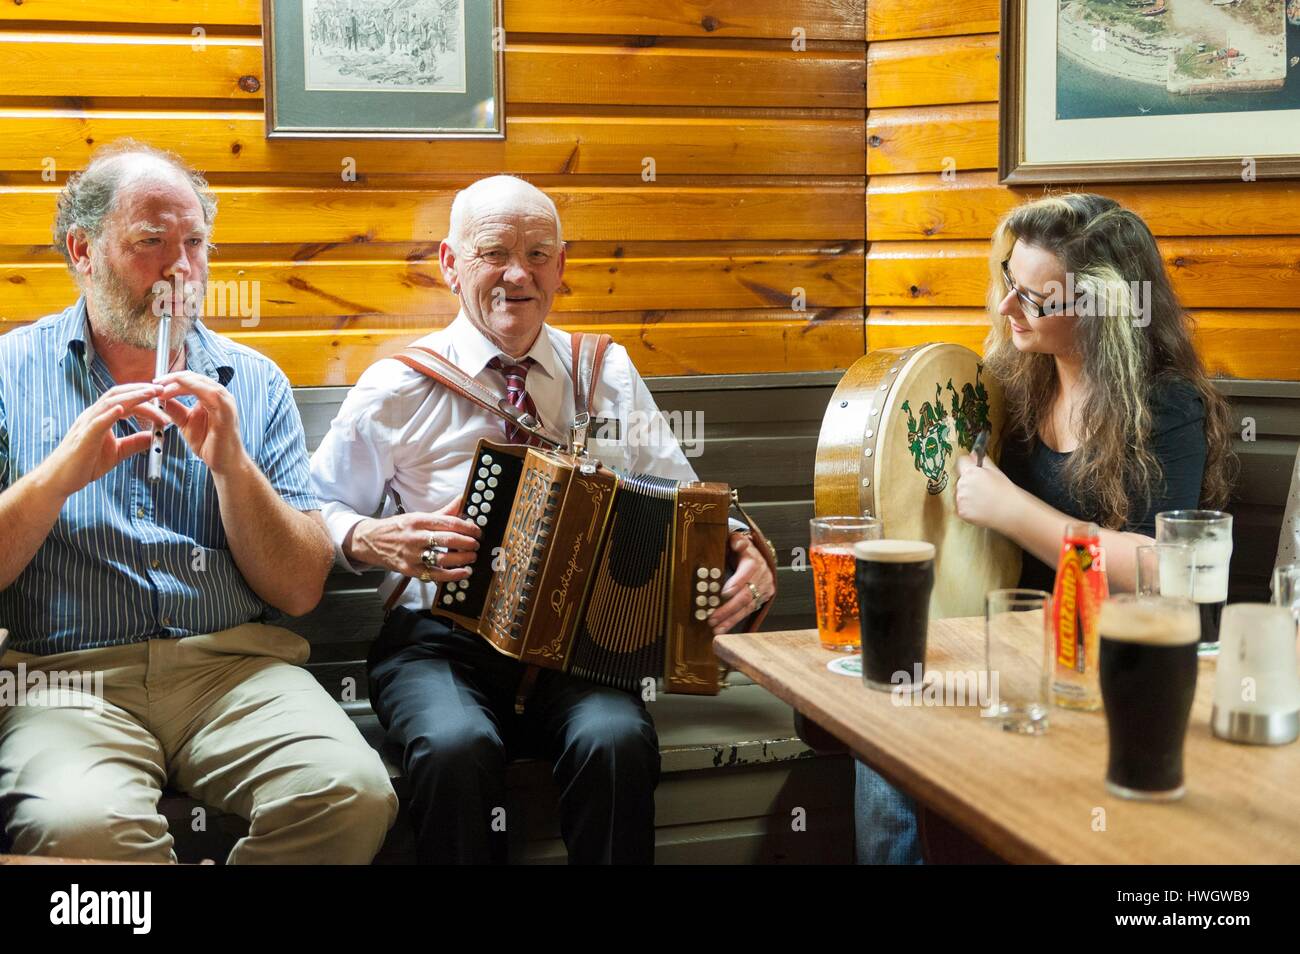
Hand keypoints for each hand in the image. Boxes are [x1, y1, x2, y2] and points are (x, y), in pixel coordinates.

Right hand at [39, 383, 168, 497]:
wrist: (60, 479)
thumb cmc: (86, 464)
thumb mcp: (117, 452)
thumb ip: (134, 443)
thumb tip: (154, 437)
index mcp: (101, 417)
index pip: (125, 400)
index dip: (144, 397)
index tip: (163, 398)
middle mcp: (93, 416)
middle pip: (118, 395)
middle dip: (140, 390)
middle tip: (162, 390)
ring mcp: (87, 425)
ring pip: (110, 403)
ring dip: (132, 397)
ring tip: (150, 393)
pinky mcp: (83, 438)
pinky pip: (96, 423)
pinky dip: (109, 414)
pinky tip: (121, 409)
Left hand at [154, 370, 248, 476]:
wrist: (225, 462)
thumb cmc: (209, 444)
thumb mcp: (185, 423)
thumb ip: (175, 410)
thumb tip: (159, 398)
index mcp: (211, 398)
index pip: (190, 381)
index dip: (172, 380)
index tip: (155, 384)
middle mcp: (220, 396)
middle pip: (195, 377)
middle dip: (173, 377)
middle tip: (156, 382)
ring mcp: (225, 402)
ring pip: (202, 382)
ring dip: (181, 381)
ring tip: (164, 386)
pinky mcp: (227, 411)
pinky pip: (210, 393)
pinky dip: (193, 388)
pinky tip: (179, 389)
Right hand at [348, 496, 480, 581]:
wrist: (369, 541)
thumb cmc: (397, 528)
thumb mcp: (418, 516)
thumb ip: (443, 512)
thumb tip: (463, 499)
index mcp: (419, 520)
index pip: (449, 523)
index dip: (467, 527)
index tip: (477, 531)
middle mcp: (415, 537)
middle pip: (448, 540)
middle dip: (467, 543)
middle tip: (477, 544)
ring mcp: (411, 555)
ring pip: (442, 558)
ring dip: (462, 559)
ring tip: (472, 557)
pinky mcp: (409, 570)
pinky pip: (434, 574)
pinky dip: (451, 575)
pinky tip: (463, 572)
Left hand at [710, 531, 774, 635]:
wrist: (758, 556)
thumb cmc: (741, 550)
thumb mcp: (738, 541)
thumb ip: (736, 541)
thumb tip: (737, 544)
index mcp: (755, 561)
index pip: (747, 573)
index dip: (736, 584)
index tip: (723, 594)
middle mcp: (763, 576)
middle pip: (746, 595)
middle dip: (728, 608)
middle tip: (712, 617)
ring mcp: (764, 589)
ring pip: (747, 607)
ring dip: (730, 618)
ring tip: (715, 627)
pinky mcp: (763, 598)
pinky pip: (749, 611)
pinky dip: (735, 620)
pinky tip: (723, 627)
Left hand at [954, 453, 1017, 529]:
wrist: (1013, 512)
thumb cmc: (1007, 492)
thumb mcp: (996, 472)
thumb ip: (982, 461)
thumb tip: (973, 453)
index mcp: (971, 472)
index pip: (961, 461)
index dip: (968, 464)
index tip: (972, 469)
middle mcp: (963, 485)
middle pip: (960, 479)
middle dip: (969, 482)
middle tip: (984, 489)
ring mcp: (961, 499)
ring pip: (960, 494)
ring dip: (968, 496)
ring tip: (984, 500)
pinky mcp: (962, 512)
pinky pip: (961, 507)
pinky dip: (969, 508)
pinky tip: (982, 508)